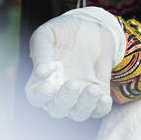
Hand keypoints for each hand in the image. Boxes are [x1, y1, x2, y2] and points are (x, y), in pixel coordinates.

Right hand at [24, 6, 125, 120]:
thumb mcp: (48, 34)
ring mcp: (78, 96)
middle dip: (66, 100)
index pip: (37, 97)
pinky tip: (103, 96)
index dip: (42, 95)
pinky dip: (101, 107)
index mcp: (41, 81)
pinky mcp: (98, 94)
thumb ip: (42, 52)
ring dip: (86, 106)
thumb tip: (42, 73)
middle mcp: (58, 93)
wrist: (90, 26)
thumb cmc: (63, 31)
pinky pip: (99, 110)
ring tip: (93, 90)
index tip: (50, 83)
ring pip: (79, 114)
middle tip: (73, 84)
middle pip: (58, 110)